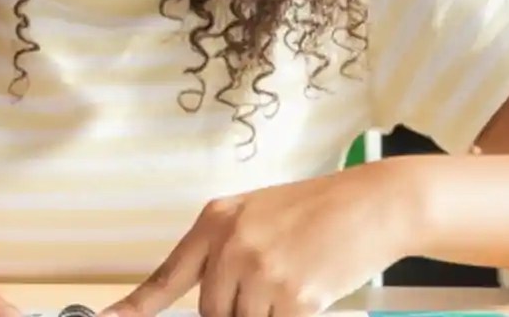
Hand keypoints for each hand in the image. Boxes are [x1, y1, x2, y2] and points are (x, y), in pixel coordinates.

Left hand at [100, 162, 420, 316]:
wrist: (375, 203)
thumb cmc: (319, 211)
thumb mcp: (259, 215)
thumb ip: (226, 250)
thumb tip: (212, 300)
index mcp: (217, 220)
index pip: (167, 276)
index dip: (133, 308)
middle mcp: (230, 244)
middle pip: (210, 312)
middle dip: (236, 312)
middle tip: (270, 284)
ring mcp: (260, 271)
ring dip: (267, 314)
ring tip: (297, 276)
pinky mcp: (293, 297)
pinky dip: (295, 316)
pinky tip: (314, 286)